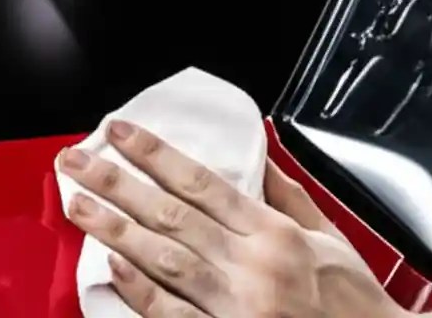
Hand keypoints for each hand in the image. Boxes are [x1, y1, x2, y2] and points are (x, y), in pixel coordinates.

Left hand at [59, 121, 410, 317]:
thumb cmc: (355, 304)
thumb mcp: (329, 239)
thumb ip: (287, 195)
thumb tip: (256, 152)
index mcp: (276, 234)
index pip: (201, 182)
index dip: (155, 155)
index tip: (119, 132)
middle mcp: (253, 267)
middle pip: (171, 214)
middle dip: (117, 184)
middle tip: (75, 161)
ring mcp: (238, 308)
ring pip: (164, 260)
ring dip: (115, 229)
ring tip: (78, 205)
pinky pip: (175, 315)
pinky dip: (142, 292)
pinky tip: (111, 268)